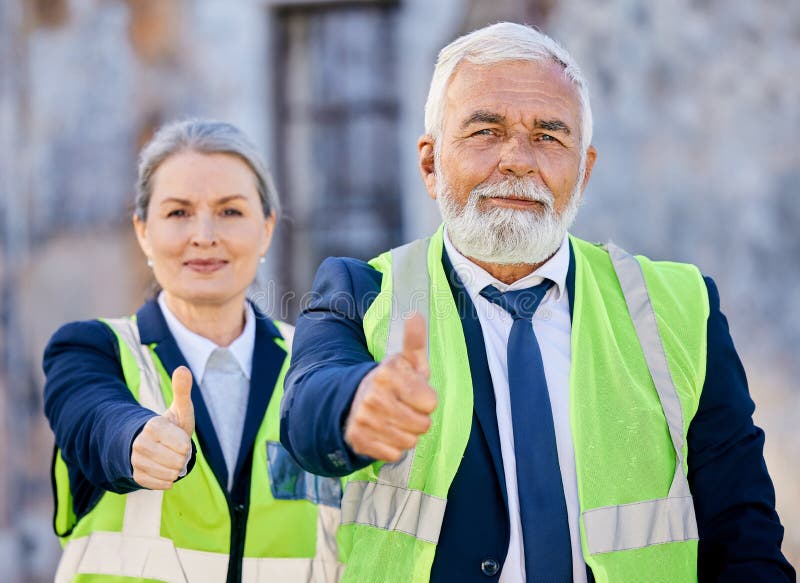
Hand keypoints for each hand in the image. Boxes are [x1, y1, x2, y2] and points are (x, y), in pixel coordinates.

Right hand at [131, 366, 194, 489]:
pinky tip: (164, 469)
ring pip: (169, 474)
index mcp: (153, 426)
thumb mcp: (180, 409)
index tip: (180, 438)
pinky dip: (167, 480)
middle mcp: (140, 443)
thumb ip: (182, 390)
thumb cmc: (172, 426)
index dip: (187, 444)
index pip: (183, 445)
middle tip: (176, 450)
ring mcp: (136, 460)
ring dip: (175, 469)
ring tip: (170, 458)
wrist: (152, 444)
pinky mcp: (135, 476)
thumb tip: (182, 367)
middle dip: (183, 457)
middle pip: (178, 461)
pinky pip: (160, 484)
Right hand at [345, 313, 436, 461]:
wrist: (354, 401)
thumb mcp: (406, 362)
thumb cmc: (392, 383)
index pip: (430, 402)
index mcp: (388, 374)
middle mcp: (374, 396)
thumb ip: (415, 340)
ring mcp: (364, 419)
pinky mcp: (359, 440)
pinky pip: (394, 454)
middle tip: (404, 409)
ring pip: (409, 442)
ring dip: (406, 434)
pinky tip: (384, 433)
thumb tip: (416, 313)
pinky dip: (392, 447)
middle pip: (422, 425)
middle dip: (418, 419)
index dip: (426, 400)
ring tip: (395, 420)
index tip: (414, 394)